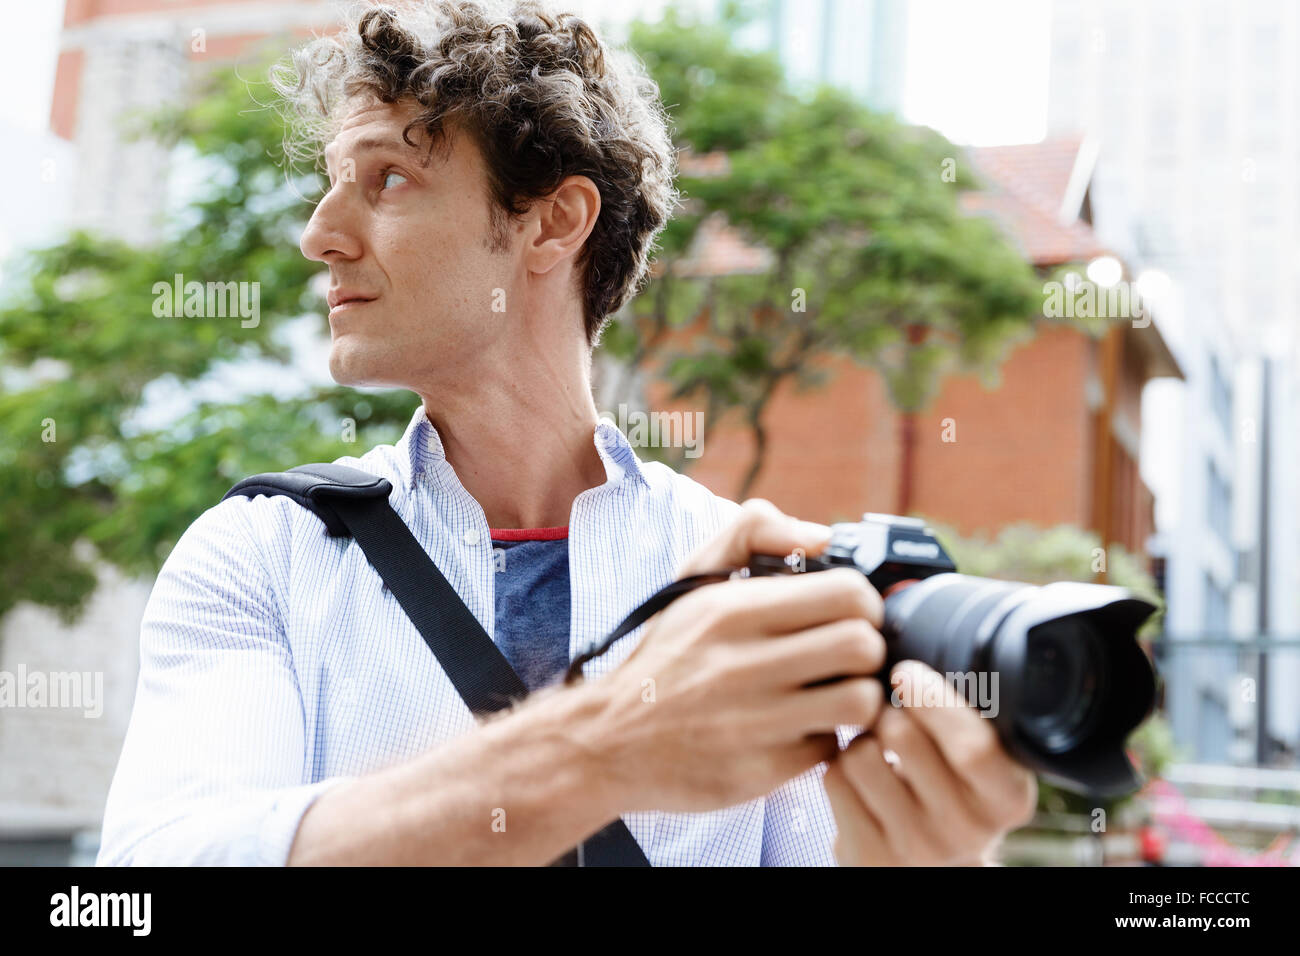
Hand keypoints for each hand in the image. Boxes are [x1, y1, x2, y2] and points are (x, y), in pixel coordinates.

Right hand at [586, 499, 887, 812]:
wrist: (607, 740)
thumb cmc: (666, 654)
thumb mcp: (693, 579)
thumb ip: (752, 531)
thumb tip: (823, 536)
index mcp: (733, 610)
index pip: (847, 593)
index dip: (861, 602)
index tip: (848, 614)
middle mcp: (743, 664)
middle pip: (864, 646)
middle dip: (867, 649)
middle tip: (846, 657)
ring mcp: (753, 722)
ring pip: (860, 701)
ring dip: (856, 697)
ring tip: (831, 692)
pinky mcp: (760, 771)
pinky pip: (830, 749)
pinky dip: (824, 739)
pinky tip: (800, 728)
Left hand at [823, 660, 1037, 865]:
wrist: (930, 860)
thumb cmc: (953, 784)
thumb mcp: (982, 754)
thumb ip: (968, 713)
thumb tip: (918, 643)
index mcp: (1007, 797)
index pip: (971, 745)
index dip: (933, 699)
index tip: (906, 671)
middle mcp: (967, 831)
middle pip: (901, 735)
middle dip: (887, 710)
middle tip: (891, 714)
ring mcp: (916, 849)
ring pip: (860, 754)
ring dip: (861, 740)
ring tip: (879, 751)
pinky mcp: (869, 856)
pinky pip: (834, 780)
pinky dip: (838, 766)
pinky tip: (861, 777)